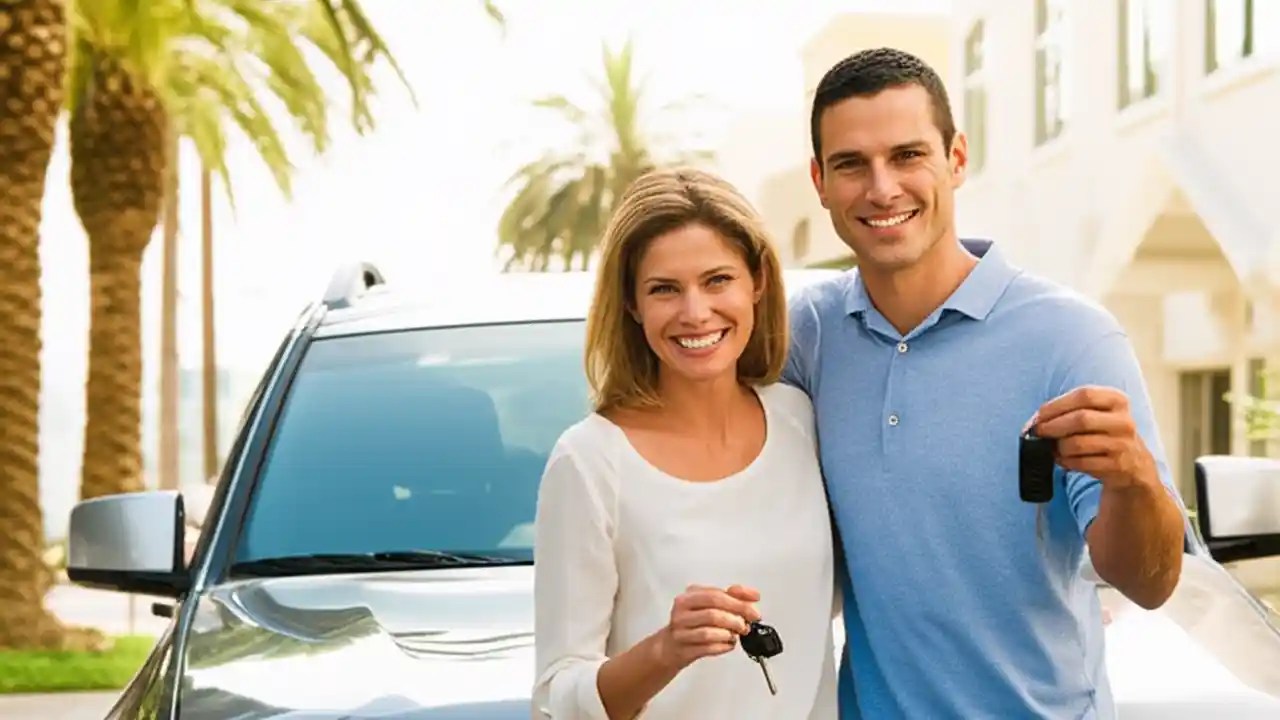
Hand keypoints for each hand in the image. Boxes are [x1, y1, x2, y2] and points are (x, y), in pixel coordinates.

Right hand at [657, 584, 760, 669]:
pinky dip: (723, 646)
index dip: (738, 601)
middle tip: (748, 623)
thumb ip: (731, 597)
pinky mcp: (683, 649)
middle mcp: (681, 613)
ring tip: (737, 634)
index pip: (716, 595)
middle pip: (713, 614)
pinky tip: (728, 643)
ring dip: (729, 634)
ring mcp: (681, 632)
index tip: (754, 605)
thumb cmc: (692, 622)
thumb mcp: (708, 604)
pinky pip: (707, 648)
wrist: (671, 646)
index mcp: (688, 597)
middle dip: (735, 619)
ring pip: (709, 633)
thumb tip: (752, 596)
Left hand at [1033, 385, 1154, 490]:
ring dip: (1057, 447)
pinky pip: (1080, 463)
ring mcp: (1122, 445)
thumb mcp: (1096, 413)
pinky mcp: (1117, 466)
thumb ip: (1069, 411)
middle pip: (1081, 419)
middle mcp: (1123, 421)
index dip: (1056, 405)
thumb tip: (1035, 422)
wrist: (1133, 464)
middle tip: (1038, 432)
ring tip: (1052, 447)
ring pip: (1077, 444)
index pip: (1084, 395)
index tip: (1038, 415)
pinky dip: (1065, 461)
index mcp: (1117, 400)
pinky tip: (1063, 459)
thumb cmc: (1103, 433)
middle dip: (1053, 426)